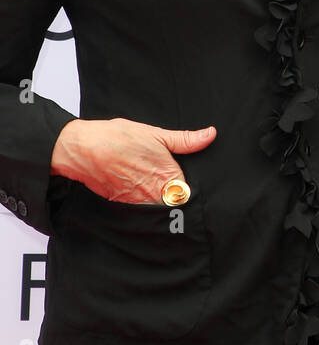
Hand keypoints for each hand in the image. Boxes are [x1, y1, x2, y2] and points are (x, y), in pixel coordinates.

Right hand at [50, 117, 215, 203]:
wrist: (82, 149)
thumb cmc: (118, 138)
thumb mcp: (156, 133)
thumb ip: (185, 140)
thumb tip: (210, 135)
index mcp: (168, 177)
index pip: (189, 194)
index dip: (191, 190)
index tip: (190, 185)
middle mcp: (154, 195)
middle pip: (174, 205)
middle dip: (177, 200)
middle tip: (177, 191)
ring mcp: (138, 203)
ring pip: (157, 210)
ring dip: (160, 204)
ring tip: (158, 191)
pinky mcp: (123, 206)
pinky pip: (140, 211)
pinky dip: (143, 205)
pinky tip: (141, 192)